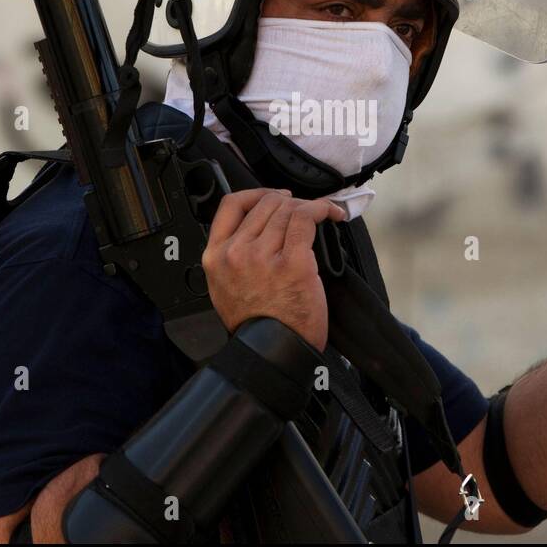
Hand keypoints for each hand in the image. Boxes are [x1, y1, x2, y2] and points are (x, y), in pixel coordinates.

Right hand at [202, 188, 344, 351]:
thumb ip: (233, 254)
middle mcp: (236, 252)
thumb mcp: (225, 286)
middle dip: (289, 202)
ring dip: (309, 206)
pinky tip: (330, 214)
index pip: (231, 204)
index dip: (257, 194)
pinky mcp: (293, 263)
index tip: (274, 198)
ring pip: (287, 209)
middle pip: (265, 204)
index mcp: (216, 256)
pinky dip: (322, 210)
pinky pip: (307, 220)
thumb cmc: (256, 325)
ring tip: (322, 212)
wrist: (270, 353)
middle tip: (304, 211)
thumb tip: (259, 226)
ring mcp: (263, 256)